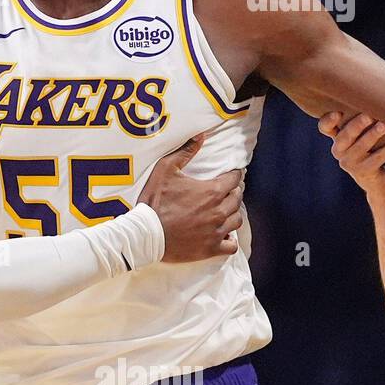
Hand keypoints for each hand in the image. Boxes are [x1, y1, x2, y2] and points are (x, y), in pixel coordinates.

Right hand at [137, 134, 243, 262]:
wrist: (146, 234)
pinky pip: (231, 245)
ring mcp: (216, 231)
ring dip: (233, 213)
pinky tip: (224, 235)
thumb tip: (200, 136)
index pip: (234, 179)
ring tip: (225, 211)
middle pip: (237, 199)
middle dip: (234, 192)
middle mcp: (219, 211)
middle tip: (226, 191)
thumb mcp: (165, 170)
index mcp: (211, 191)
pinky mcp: (211, 248)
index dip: (233, 175)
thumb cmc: (155, 201)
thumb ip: (185, 152)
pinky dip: (230, 240)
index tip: (230, 175)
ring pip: (237, 220)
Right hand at [318, 112, 384, 201]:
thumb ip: (371, 121)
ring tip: (384, 126)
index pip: (325, 127)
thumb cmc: (378, 151)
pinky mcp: (363, 173)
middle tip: (369, 116)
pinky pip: (377, 159)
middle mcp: (339, 151)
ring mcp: (349, 163)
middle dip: (355, 126)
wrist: (383, 183)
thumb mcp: (370, 135)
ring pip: (360, 148)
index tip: (338, 113)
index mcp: (339, 138)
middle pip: (343, 137)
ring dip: (372, 136)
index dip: (328, 120)